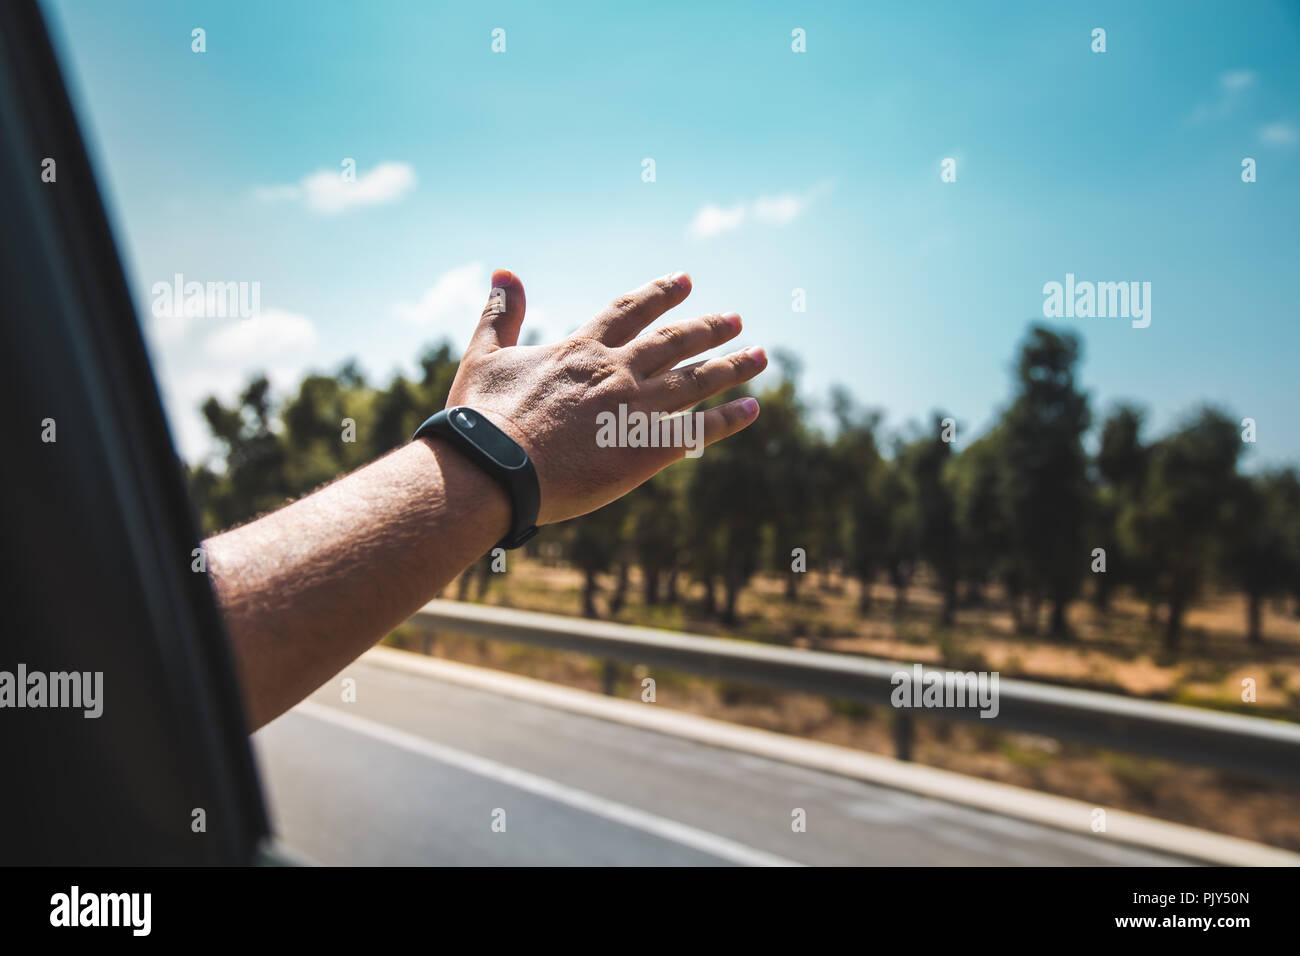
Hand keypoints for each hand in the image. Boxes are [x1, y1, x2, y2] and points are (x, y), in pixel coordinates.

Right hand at [445, 268, 766, 524]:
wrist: (494, 470)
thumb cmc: (481, 419)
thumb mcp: (485, 356)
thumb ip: (500, 314)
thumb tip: (505, 273)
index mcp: (580, 350)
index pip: (629, 311)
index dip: (659, 294)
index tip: (685, 281)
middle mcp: (616, 372)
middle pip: (674, 342)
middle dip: (707, 328)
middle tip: (735, 319)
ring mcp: (634, 409)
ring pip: (695, 380)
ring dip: (730, 366)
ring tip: (759, 355)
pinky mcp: (645, 450)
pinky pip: (697, 430)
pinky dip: (727, 419)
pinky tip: (751, 409)